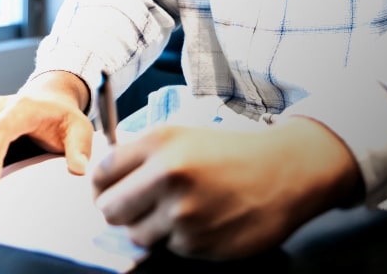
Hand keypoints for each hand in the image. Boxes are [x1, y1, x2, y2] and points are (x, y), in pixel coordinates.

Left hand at [91, 117, 359, 259]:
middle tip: (134, 207)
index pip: (102, 173)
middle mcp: (167, 176)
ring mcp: (183, 213)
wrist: (284, 173)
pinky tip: (202, 221)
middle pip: (109, 209)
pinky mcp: (198, 243)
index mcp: (160, 143)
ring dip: (150, 228)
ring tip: (178, 211)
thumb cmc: (232, 154)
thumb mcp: (184, 137)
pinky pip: (169, 248)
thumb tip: (104, 183)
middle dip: (118, 211)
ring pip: (136, 235)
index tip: (108, 190)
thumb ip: (142, 157)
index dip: (102, 185)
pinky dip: (180, 239)